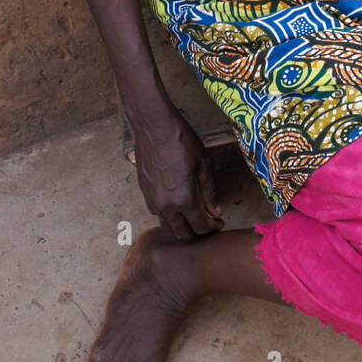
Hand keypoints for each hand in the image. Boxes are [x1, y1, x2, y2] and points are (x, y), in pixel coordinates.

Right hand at [131, 107, 224, 239]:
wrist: (155, 127)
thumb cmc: (182, 142)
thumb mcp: (204, 165)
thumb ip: (210, 192)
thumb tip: (215, 211)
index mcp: (184, 199)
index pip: (200, 227)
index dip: (212, 228)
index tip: (218, 223)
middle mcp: (166, 205)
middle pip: (181, 234)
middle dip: (196, 233)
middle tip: (206, 223)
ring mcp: (152, 199)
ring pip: (166, 225)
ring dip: (180, 225)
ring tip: (191, 215)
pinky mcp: (143, 191)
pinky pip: (156, 211)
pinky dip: (167, 213)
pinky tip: (174, 202)